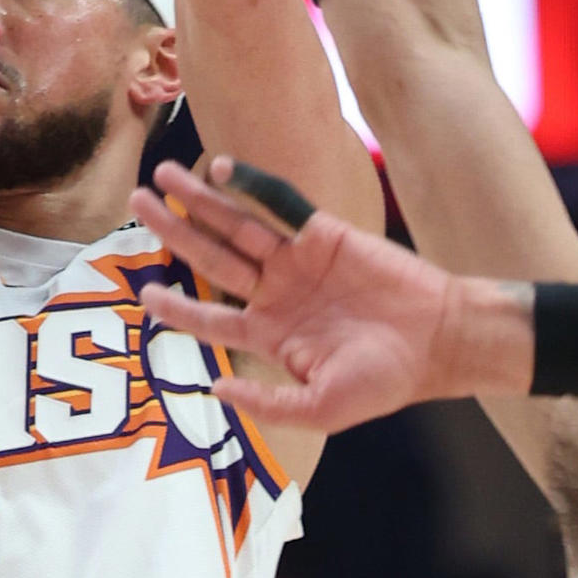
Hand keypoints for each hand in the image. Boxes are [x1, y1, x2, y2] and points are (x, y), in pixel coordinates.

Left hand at [137, 156, 528, 431]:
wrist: (439, 341)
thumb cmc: (384, 381)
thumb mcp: (322, 408)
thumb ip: (268, 403)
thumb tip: (216, 390)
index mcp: (271, 335)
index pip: (210, 318)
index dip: (176, 306)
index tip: (144, 293)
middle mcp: (276, 294)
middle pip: (212, 259)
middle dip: (174, 233)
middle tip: (138, 204)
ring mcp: (298, 261)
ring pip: (237, 226)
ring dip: (200, 202)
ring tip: (163, 178)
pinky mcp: (323, 234)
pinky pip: (279, 203)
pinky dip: (250, 184)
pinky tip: (219, 169)